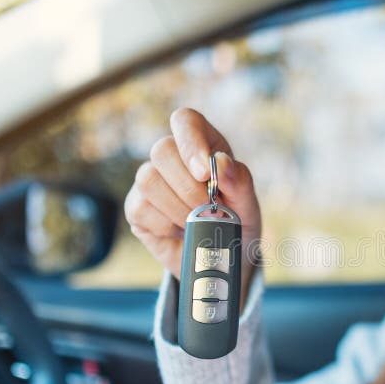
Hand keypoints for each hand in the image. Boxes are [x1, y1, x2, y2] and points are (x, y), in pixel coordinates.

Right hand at [124, 107, 261, 313]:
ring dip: (179, 208)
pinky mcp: (136, 208)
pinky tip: (180, 232)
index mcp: (203, 145)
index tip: (204, 171)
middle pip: (162, 150)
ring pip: (148, 179)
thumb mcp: (248, 206)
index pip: (185, 120)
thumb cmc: (237, 224)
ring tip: (197, 223)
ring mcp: (150, 182)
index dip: (191, 141)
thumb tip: (221, 163)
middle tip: (209, 209)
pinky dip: (166, 225)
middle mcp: (173, 158)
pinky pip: (141, 209)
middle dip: (189, 186)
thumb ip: (240, 182)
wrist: (221, 262)